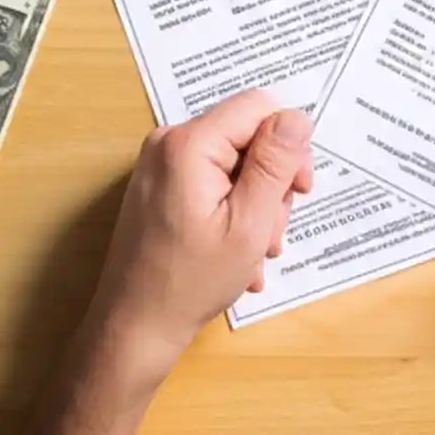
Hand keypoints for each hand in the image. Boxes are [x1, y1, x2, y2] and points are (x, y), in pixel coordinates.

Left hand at [25, 90, 312, 434]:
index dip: (289, 144)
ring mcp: (160, 164)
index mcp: (189, 144)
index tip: (299, 190)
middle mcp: (169, 143)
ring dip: (257, 205)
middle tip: (272, 233)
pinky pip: (213, 181)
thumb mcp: (250, 223)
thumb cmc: (192, 281)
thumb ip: (275, 164)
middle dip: (272, 183)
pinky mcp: (160, 185)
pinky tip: (235, 251)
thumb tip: (297, 116)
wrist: (134, 327)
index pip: (259, 107)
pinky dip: (233, 211)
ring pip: (235, 162)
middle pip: (248, 136)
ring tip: (254, 250)